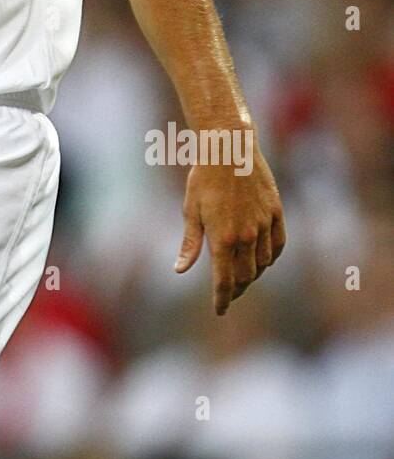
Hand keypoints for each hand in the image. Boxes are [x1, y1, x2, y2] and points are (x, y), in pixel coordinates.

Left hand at [174, 139, 285, 314]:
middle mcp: (246, 236)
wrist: (229, 148)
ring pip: (263, 263)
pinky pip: (278, 245)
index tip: (219, 310)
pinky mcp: (276, 213)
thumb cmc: (203, 178)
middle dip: (236, 289)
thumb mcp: (191, 210)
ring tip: (243, 276)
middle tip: (228, 294)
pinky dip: (271, 257)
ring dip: (253, 274)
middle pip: (245, 276)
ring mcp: (264, 225)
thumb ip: (190, 244)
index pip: (224, 281)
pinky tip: (263, 260)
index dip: (221, 299)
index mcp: (222, 238)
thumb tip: (179, 270)